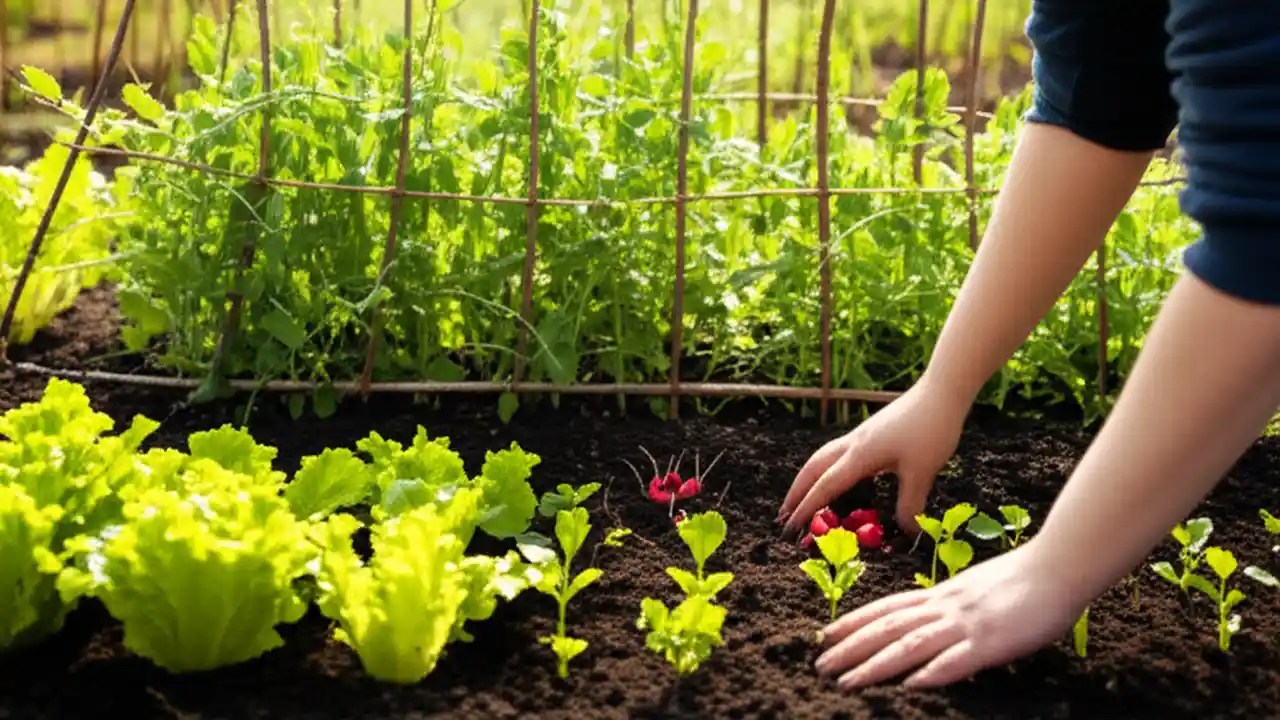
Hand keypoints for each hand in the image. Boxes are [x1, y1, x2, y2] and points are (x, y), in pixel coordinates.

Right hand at [777, 377, 968, 533]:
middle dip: (795, 492)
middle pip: (812, 468)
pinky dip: (827, 470)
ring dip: (808, 479)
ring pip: (822, 458)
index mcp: (860, 455)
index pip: (825, 487)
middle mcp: (853, 444)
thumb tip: (904, 531)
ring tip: (801, 497)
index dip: (807, 509)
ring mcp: (860, 436)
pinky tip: (837, 477)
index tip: (792, 529)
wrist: (941, 392)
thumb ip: (909, 504)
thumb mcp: (922, 472)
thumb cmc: (931, 430)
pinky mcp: (871, 433)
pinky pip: (838, 454)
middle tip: (783, 515)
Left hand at [813, 540, 1085, 688]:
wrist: (1059, 566)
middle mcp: (945, 607)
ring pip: (911, 644)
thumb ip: (951, 607)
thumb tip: (930, 623)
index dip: (854, 621)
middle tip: (820, 664)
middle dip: (851, 647)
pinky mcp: (991, 641)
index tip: (825, 634)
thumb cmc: (1022, 581)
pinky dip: (932, 672)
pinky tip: (911, 686)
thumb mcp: (974, 591)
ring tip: (846, 682)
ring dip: (875, 664)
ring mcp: (966, 623)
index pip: (888, 608)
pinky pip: (958, 660)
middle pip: (888, 628)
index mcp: (941, 596)